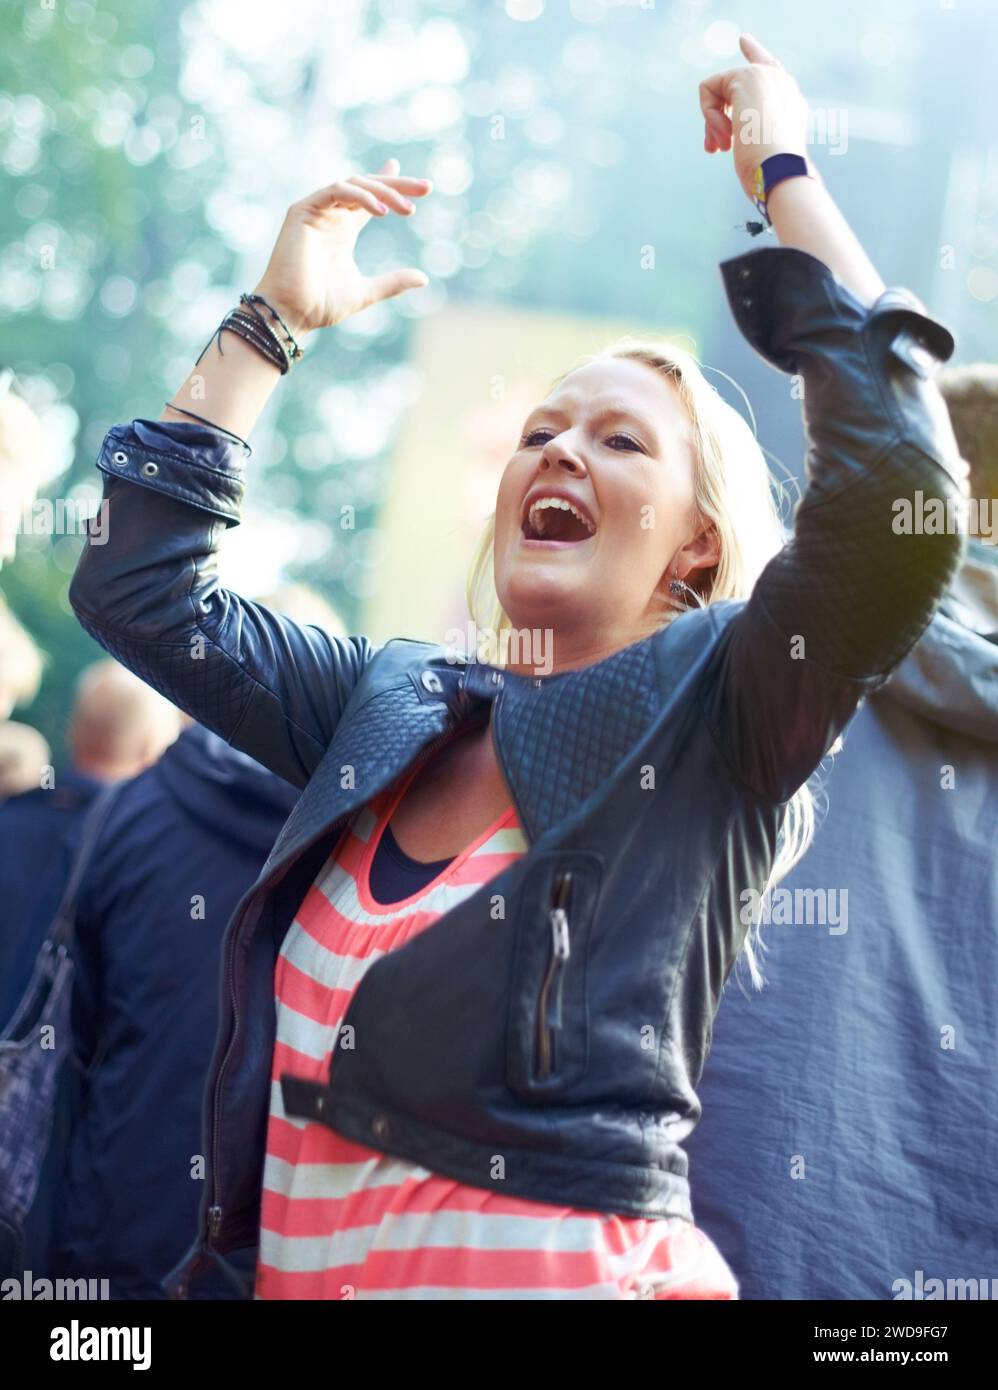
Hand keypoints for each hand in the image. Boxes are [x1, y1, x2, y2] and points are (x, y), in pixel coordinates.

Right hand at [251, 157, 431, 335]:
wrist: (291, 312)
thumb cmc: (321, 305)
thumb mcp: (367, 291)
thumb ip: (393, 282)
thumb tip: (424, 279)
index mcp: (342, 230)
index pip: (369, 198)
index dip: (391, 185)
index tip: (419, 185)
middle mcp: (330, 216)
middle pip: (366, 186)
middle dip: (397, 185)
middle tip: (425, 188)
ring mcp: (316, 211)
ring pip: (354, 184)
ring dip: (382, 191)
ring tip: (407, 209)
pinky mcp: (303, 210)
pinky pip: (336, 191)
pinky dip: (359, 196)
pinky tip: (381, 211)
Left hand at [699, 33, 809, 201]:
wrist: (780, 171)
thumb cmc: (769, 174)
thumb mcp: (759, 156)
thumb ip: (745, 137)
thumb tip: (714, 143)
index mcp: (789, 100)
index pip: (770, 68)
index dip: (754, 52)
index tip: (743, 39)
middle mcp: (780, 81)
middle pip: (733, 85)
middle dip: (717, 119)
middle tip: (716, 149)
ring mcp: (764, 75)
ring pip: (718, 90)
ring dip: (713, 122)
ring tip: (724, 146)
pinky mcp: (745, 77)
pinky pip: (708, 90)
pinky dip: (709, 117)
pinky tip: (725, 136)